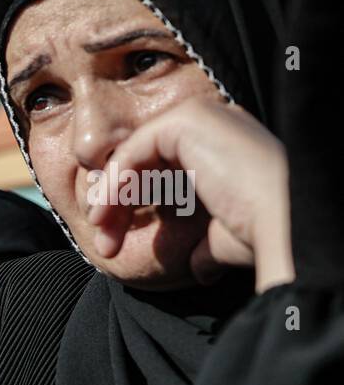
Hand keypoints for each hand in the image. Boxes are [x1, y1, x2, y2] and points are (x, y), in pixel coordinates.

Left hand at [89, 98, 293, 291]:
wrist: (283, 221)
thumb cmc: (262, 231)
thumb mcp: (223, 239)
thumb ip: (205, 246)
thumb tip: (197, 267)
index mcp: (224, 147)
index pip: (161, 169)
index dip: (130, 204)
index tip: (112, 240)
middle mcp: (216, 125)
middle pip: (144, 161)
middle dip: (115, 203)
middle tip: (103, 242)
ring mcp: (204, 116)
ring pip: (134, 154)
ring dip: (110, 195)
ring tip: (100, 230)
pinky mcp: (189, 120)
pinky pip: (134, 149)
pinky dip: (116, 180)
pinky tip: (107, 211)